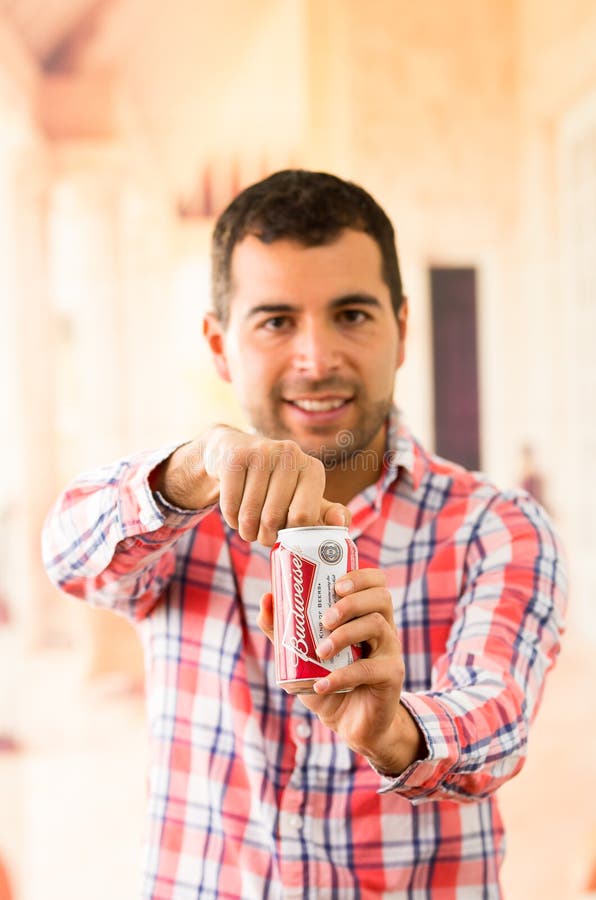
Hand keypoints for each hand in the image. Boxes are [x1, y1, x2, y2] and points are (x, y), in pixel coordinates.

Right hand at [153, 425, 349, 544]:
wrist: (236, 451)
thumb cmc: (275, 484)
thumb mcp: (303, 496)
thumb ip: (324, 514)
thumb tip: (340, 522)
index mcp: (313, 469)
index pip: (304, 517)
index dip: (291, 535)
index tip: (285, 535)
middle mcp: (291, 455)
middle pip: (273, 518)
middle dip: (264, 536)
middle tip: (262, 537)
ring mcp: (262, 452)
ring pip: (249, 514)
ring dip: (246, 530)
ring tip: (248, 528)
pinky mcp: (236, 457)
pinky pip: (230, 505)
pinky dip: (231, 519)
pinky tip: (235, 514)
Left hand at [258, 568, 424, 774]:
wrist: (347, 722)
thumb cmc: (326, 679)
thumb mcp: (301, 654)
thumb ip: (283, 629)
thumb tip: (266, 599)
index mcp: (366, 615)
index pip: (375, 582)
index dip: (360, 577)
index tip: (336, 585)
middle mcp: (383, 628)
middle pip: (381, 598)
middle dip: (351, 602)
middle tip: (325, 619)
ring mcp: (390, 651)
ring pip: (377, 626)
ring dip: (345, 635)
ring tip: (321, 652)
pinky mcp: (391, 677)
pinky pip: (369, 669)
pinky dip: (341, 676)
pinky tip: (321, 685)